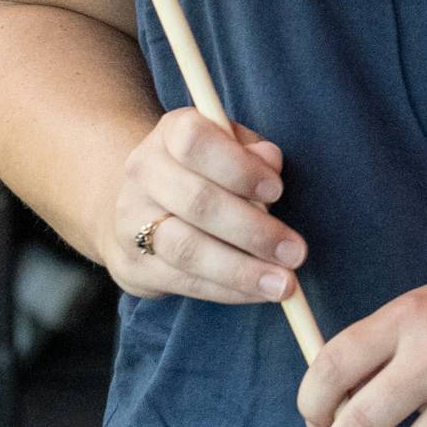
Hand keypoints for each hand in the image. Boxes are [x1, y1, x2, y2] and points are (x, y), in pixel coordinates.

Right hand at [100, 107, 305, 304]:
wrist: (144, 204)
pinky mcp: (133, 265)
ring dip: (241, 270)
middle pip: (196, 202)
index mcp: (170, 134)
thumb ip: (253, 151)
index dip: (238, 167)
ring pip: (186, 249)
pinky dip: (227, 290)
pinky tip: (257, 292)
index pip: (195, 142)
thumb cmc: (207, 170)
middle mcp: (143, 173)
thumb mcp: (232, 147)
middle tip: (295, 252)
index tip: (277, 190)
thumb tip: (270, 161)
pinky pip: (184, 282)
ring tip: (283, 284)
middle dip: (253, 230)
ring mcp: (131, 221)